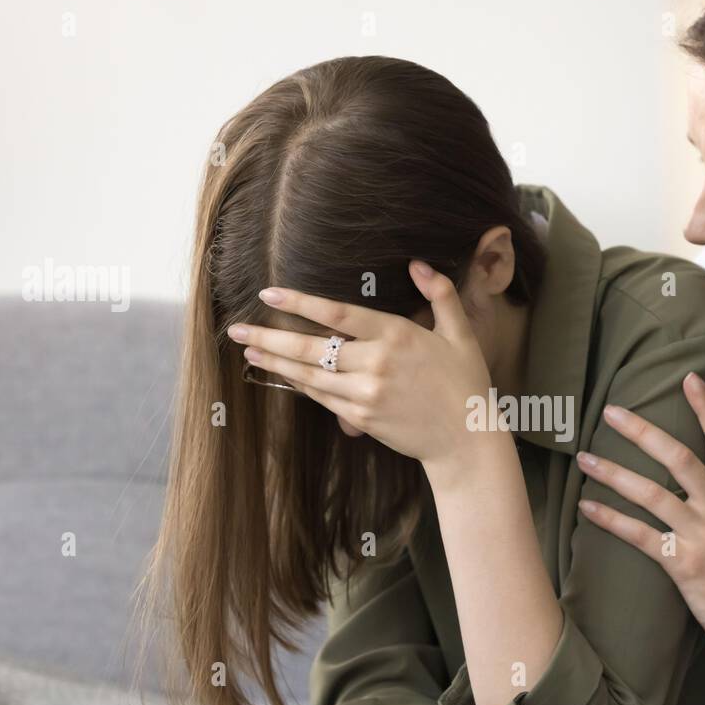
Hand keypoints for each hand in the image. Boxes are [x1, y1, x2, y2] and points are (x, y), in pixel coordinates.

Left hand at [231, 261, 492, 469]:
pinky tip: (283, 374)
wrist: (466, 440)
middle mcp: (375, 363)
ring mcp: (365, 393)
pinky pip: (322, 397)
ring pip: (309, 374)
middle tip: (237, 329)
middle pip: (311, 347)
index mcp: (397, 335)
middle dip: (270, 337)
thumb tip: (418, 264)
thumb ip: (440, 294)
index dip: (300, 302)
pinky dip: (300, 384)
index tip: (269, 293)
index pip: (338, 314)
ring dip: (276, 362)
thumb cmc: (467, 385)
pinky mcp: (361, 418)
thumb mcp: (462, 334)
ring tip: (250, 351)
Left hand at [574, 372, 704, 664]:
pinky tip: (586, 507)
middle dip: (644, 432)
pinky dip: (611, 520)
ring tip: (584, 458)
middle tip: (611, 411)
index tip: (688, 378)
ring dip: (615, 474)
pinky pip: (640, 535)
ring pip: (653, 494)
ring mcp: (701, 534)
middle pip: (680, 458)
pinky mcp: (682, 563)